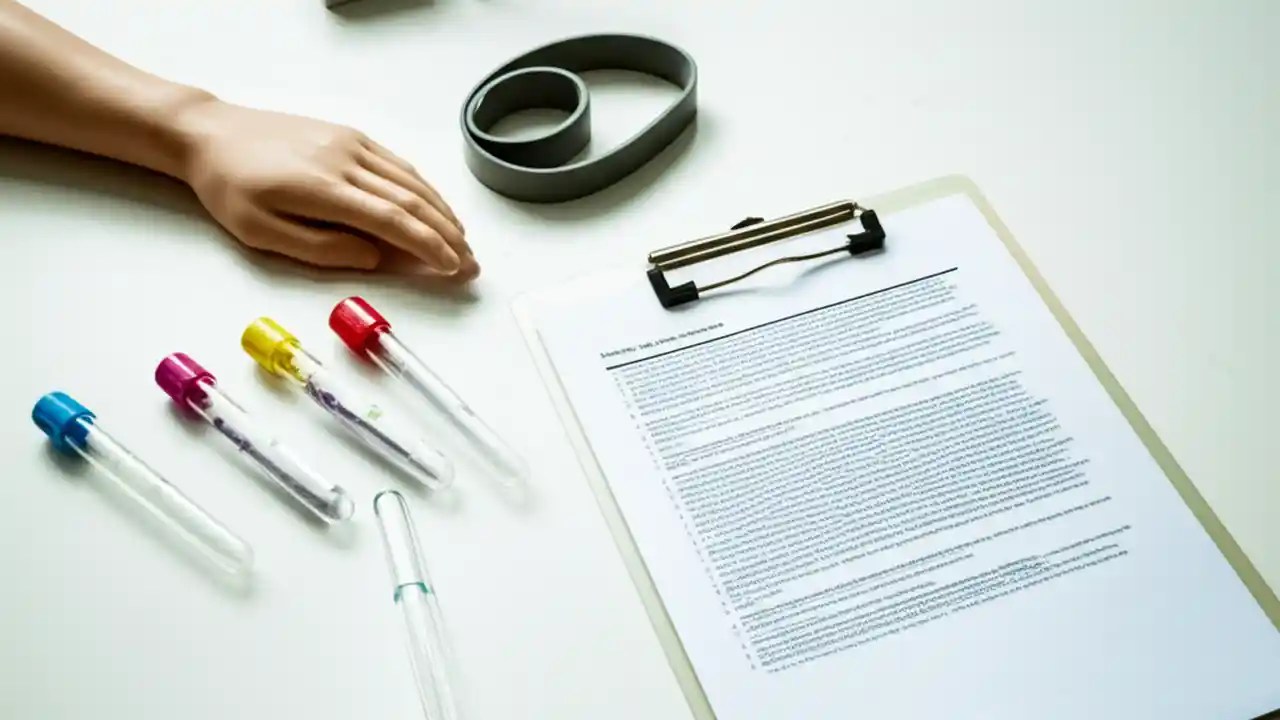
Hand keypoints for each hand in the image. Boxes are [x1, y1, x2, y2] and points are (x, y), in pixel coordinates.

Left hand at [175, 98, 477, 278]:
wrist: (211, 134)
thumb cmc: (230, 188)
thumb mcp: (261, 233)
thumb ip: (320, 249)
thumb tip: (374, 259)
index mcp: (322, 190)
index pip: (392, 221)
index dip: (428, 247)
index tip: (451, 268)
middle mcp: (345, 161)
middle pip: (411, 201)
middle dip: (447, 236)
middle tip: (471, 264)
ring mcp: (351, 144)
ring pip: (411, 181)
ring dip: (443, 213)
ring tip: (463, 241)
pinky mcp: (350, 136)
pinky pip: (398, 164)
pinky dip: (425, 189)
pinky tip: (437, 207)